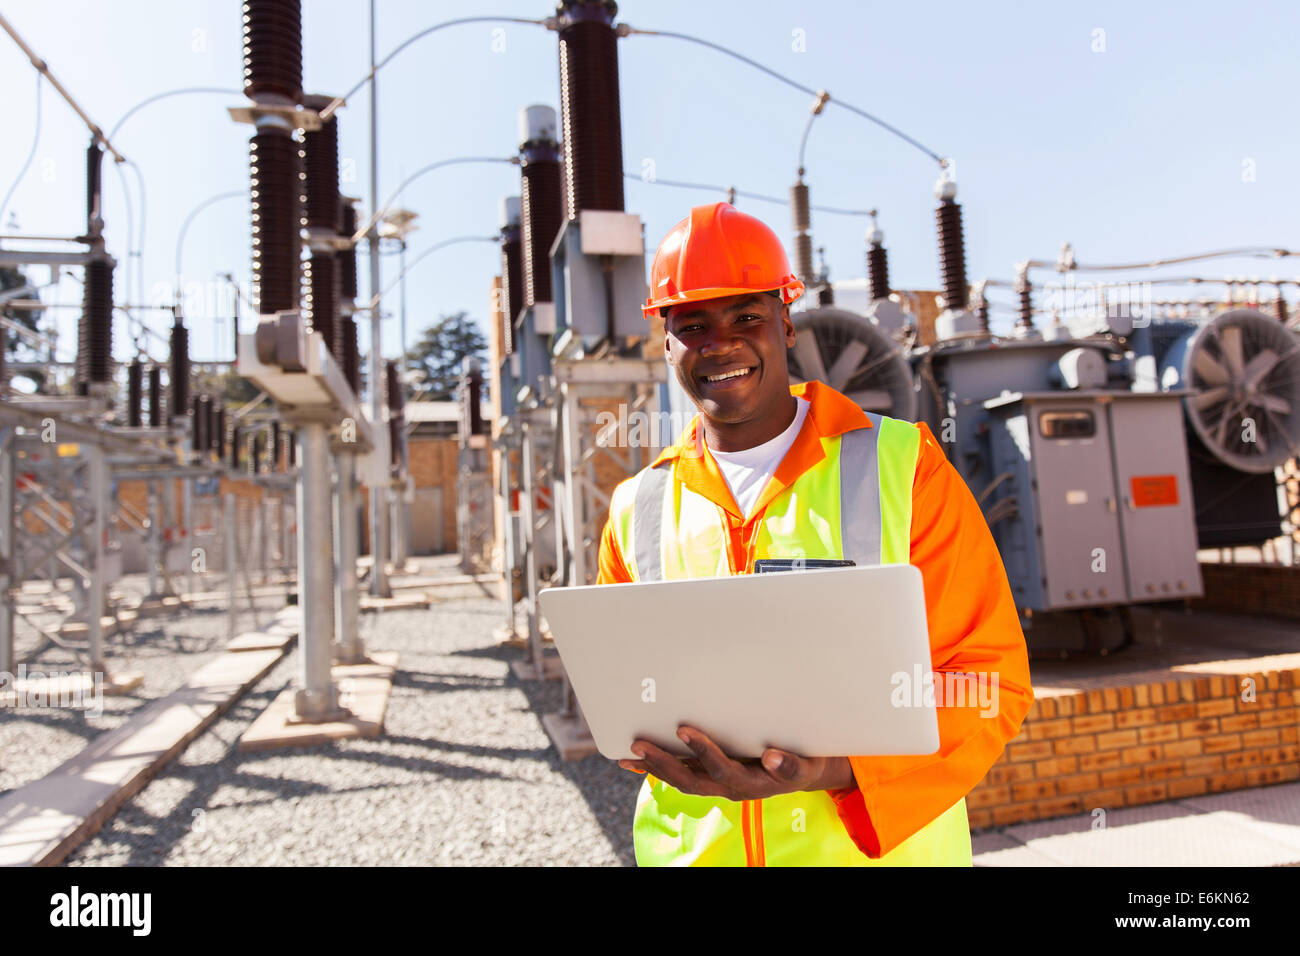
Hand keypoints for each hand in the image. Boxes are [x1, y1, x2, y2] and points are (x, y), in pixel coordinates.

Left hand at [617, 725, 854, 799]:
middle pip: (691, 779)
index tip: (683, 729)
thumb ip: (790, 765)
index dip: (701, 751)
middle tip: (639, 743)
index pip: (721, 768)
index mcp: (750, 782)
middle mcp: (729, 787)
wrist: (800, 774)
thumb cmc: (803, 762)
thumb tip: (773, 758)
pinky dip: (657, 769)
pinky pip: (681, 776)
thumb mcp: (805, 765)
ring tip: (628, 753)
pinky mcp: (710, 778)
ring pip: (681, 780)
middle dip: (663, 762)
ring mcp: (717, 784)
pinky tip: (636, 760)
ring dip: (654, 767)